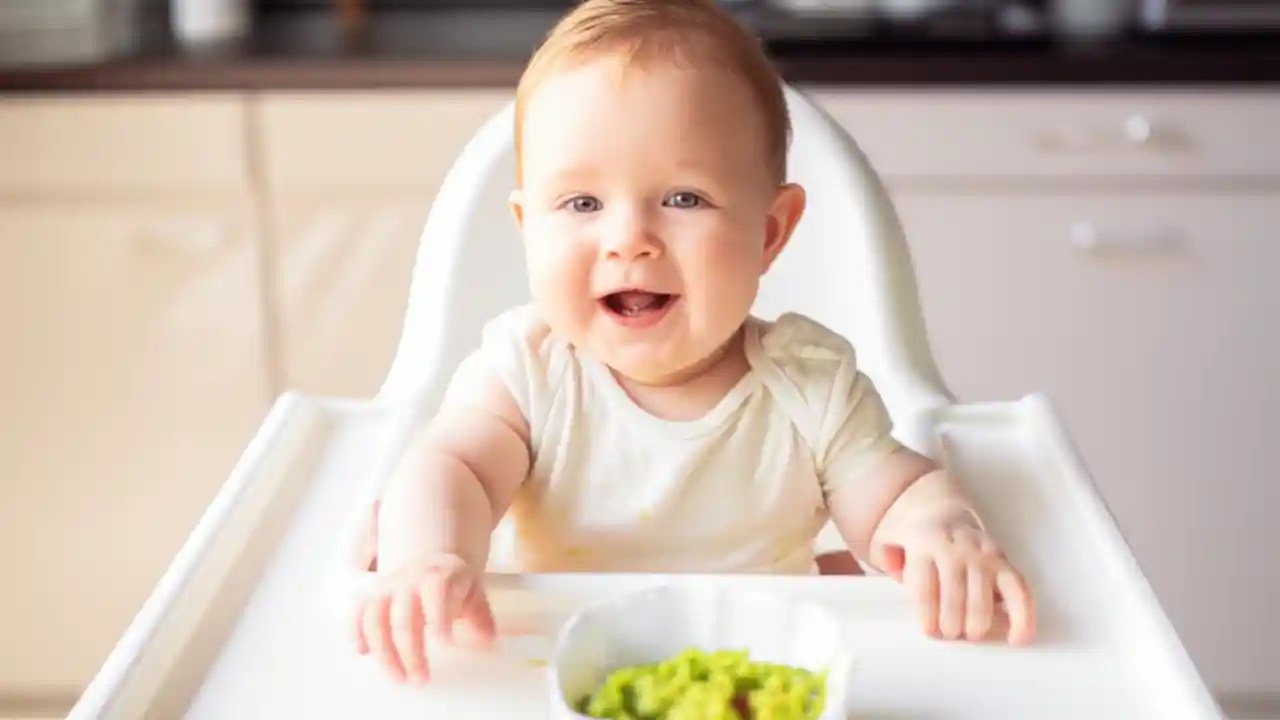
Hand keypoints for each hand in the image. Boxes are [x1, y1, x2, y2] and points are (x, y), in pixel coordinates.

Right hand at [353, 553, 496, 683]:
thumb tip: (487, 642)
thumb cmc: (454, 584)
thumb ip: (481, 617)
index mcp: (440, 575)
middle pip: (404, 614)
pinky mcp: (372, 597)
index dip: (437, 615)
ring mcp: (388, 588)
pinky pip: (357, 613)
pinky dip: (355, 632)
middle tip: (420, 678)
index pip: (436, 590)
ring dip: (384, 651)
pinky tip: (362, 653)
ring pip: (376, 617)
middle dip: (411, 650)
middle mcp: (410, 580)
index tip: (444, 643)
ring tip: (398, 677)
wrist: (432, 561)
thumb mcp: (474, 593)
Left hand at [876, 514, 1034, 644]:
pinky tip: (1017, 638)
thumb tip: (889, 561)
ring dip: (975, 629)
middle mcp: (956, 548)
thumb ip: (888, 556)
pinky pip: (1019, 593)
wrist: (942, 513)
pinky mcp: (1005, 561)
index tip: (929, 630)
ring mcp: (983, 554)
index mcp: (925, 544)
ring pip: (982, 604)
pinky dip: (1022, 619)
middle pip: (954, 602)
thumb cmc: (917, 542)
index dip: (927, 618)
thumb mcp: (893, 542)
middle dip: (950, 628)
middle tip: (947, 633)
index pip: (924, 590)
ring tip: (967, 633)